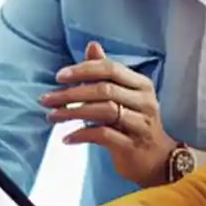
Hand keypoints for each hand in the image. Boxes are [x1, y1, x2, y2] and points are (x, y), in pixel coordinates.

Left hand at [41, 41, 176, 187]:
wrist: (158, 160)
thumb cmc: (136, 123)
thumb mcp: (124, 95)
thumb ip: (107, 72)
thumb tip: (92, 45)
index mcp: (141, 85)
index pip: (111, 69)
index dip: (84, 70)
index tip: (59, 76)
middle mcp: (144, 102)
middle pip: (104, 89)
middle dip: (71, 93)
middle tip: (47, 99)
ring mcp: (140, 124)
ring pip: (103, 111)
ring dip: (72, 113)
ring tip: (52, 116)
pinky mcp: (132, 146)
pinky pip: (104, 136)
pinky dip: (82, 135)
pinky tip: (67, 138)